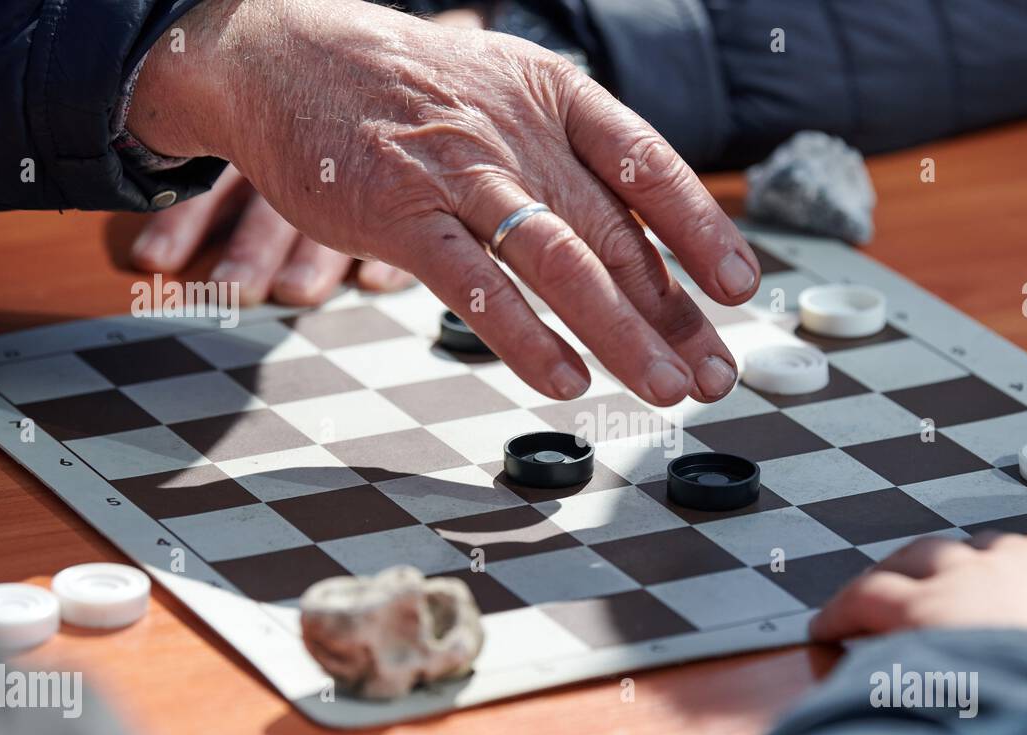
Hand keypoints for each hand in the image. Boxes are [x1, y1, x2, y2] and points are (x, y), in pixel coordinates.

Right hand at [128, 0, 756, 405]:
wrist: (286, 54)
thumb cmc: (411, 92)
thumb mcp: (505, 94)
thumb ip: (568, 161)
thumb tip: (643, 241)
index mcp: (555, 98)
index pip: (648, 165)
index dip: (701, 228)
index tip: (740, 287)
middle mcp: (519, 135)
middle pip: (616, 234)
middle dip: (675, 314)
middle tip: (716, 376)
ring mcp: (461, 175)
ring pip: (560, 262)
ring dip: (621, 332)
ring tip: (667, 388)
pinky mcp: (403, 217)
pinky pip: (476, 285)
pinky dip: (524, 336)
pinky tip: (564, 379)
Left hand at [809, 533, 1026, 667]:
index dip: (1024, 587)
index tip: (1015, 603)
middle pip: (981, 556)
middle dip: (957, 577)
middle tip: (936, 600)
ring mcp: (971, 574)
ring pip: (919, 562)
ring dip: (897, 581)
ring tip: (877, 603)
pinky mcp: (917, 604)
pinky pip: (868, 596)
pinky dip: (846, 609)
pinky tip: (829, 626)